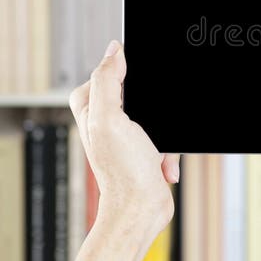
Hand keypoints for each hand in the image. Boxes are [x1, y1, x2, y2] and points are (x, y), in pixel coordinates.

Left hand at [69, 39, 178, 243]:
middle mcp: (105, 118)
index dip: (127, 77)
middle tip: (149, 129)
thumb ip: (107, 80)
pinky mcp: (144, 147)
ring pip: (157, 113)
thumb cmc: (122, 171)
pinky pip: (167, 136)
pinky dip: (170, 151)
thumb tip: (114, 50)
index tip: (138, 98)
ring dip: (165, 135)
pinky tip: (163, 166)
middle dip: (155, 109)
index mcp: (90, 106)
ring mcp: (125, 134)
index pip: (108, 71)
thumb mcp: (109, 119)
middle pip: (138, 92)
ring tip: (156, 154)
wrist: (141, 210)